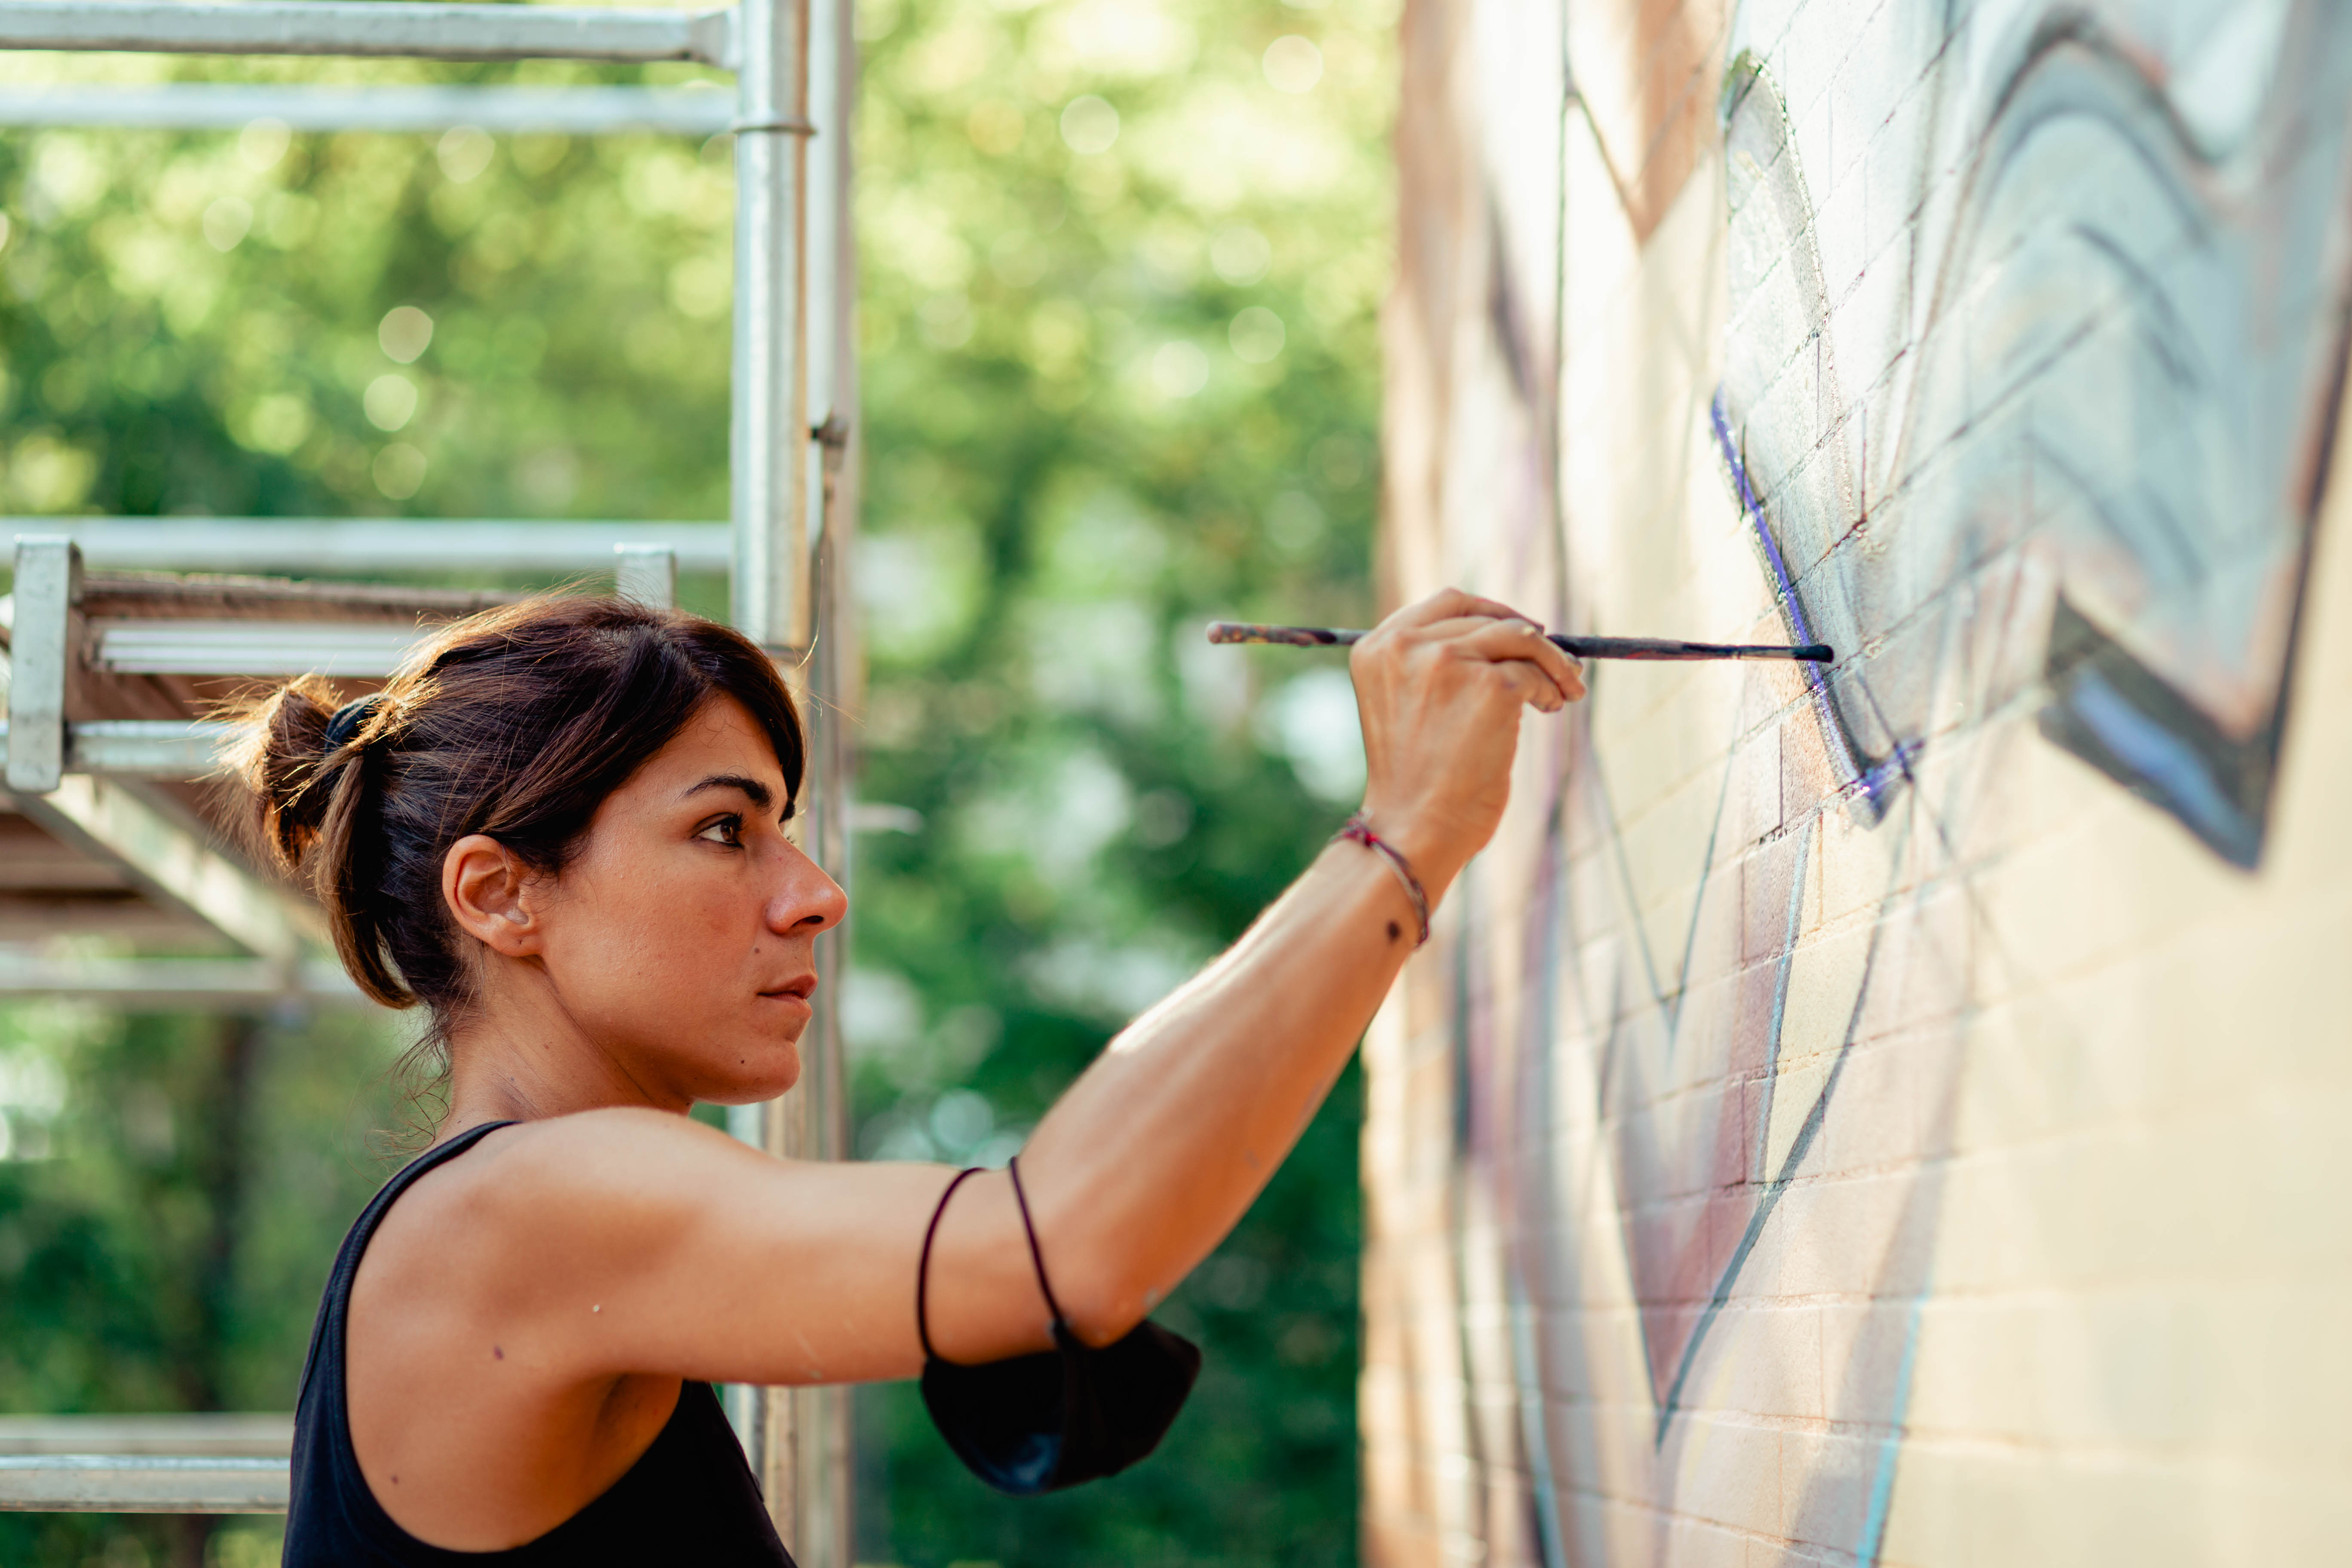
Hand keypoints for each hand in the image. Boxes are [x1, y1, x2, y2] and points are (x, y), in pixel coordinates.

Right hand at [1348, 589, 1585, 890]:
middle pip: (1488, 618)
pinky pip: (1535, 673)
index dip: (1490, 611)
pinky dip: (1552, 689)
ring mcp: (1448, 661)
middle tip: (1558, 663)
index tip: (1520, 627)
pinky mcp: (1491, 685)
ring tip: (1565, 689)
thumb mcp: (1403, 706)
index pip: (1446, 603)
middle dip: (1529, 638)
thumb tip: (1505, 635)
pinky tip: (1551, 708)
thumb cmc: (1414, 781)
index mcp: (1377, 648)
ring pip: (1521, 637)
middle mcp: (1407, 646)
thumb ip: (1429, 665)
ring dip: (1552, 660)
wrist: (1416, 827)